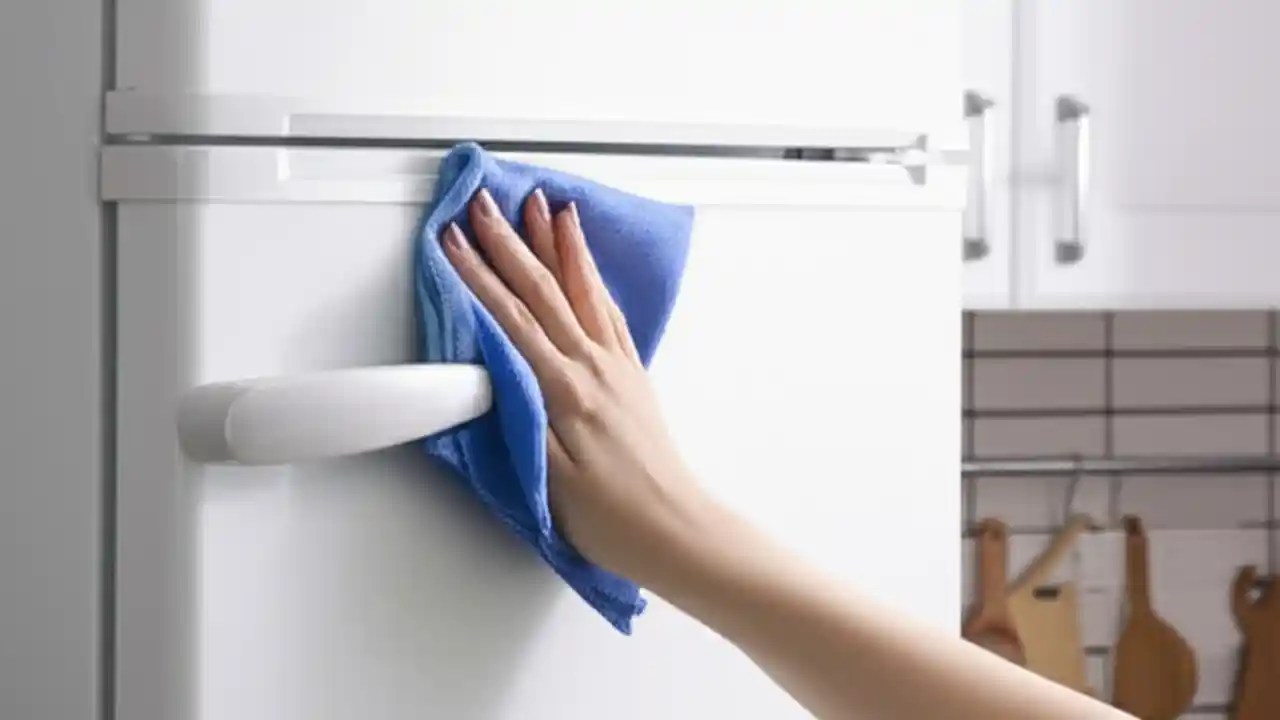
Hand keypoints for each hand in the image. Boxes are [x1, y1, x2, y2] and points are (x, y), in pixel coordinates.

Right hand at [441, 187, 704, 582]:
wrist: (672, 530)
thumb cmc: (609, 517)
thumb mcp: (547, 476)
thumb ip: (517, 416)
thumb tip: (488, 368)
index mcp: (566, 390)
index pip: (512, 318)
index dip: (477, 276)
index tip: (452, 240)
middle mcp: (594, 367)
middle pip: (544, 290)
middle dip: (509, 242)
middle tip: (484, 202)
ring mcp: (617, 366)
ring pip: (582, 288)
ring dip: (558, 244)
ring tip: (545, 206)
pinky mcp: (631, 374)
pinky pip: (608, 309)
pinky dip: (593, 276)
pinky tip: (585, 261)